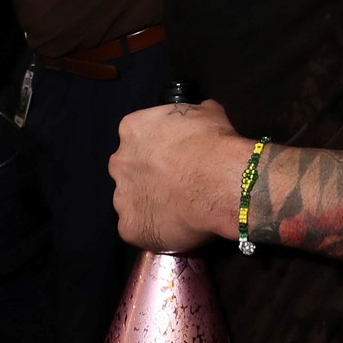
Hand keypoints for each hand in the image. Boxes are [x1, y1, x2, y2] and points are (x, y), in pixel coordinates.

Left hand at [110, 98, 249, 252]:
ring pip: (131, 201)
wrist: (222, 183)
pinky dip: (155, 229)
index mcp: (132, 130)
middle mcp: (119, 162)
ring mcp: (121, 198)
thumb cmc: (215, 143)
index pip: (138, 137)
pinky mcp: (129, 228)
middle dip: (148, 176)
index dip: (158, 148)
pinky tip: (176, 226)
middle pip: (129, 170)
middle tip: (177, 183)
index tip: (175, 156)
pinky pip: (139, 229)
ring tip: (179, 208)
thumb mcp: (208, 113)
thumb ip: (193, 115)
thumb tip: (201, 113)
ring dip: (149, 203)